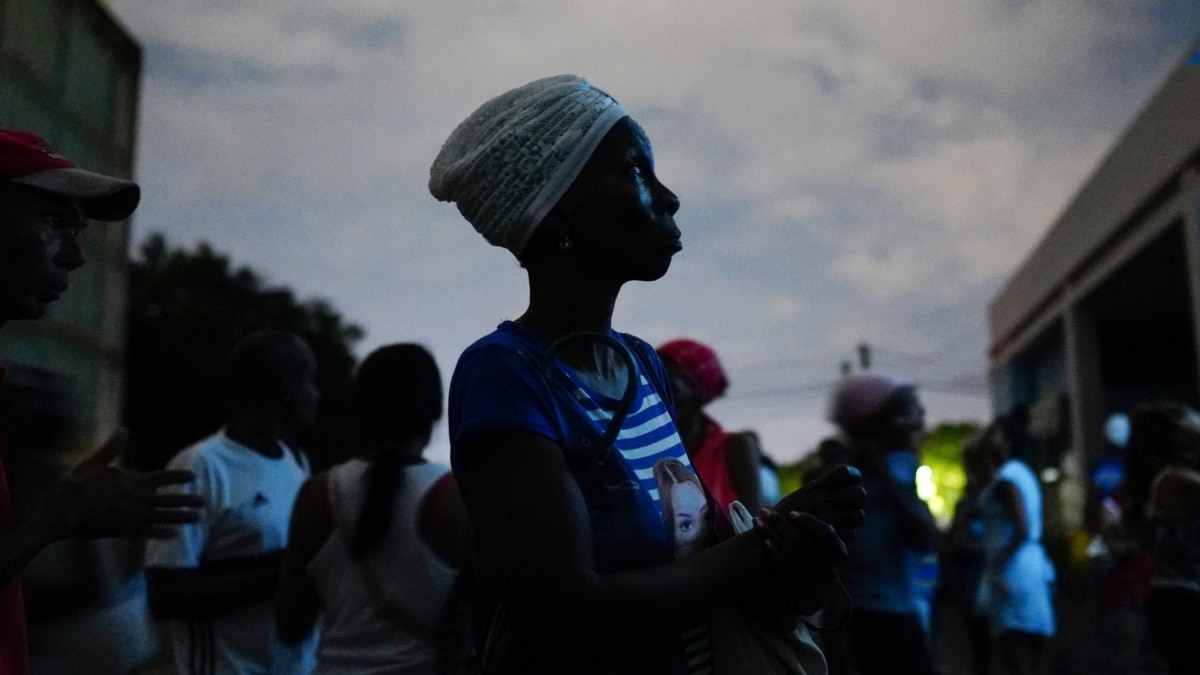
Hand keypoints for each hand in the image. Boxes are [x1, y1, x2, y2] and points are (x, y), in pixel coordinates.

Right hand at [52, 429, 203, 539]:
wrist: (63, 510)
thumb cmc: (77, 484)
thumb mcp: (96, 462)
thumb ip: (113, 448)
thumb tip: (123, 428)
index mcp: (133, 480)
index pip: (164, 477)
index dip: (179, 477)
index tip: (193, 477)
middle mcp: (138, 498)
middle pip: (170, 499)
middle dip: (188, 500)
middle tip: (204, 502)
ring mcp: (133, 515)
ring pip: (164, 517)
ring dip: (182, 517)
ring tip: (197, 518)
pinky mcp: (125, 530)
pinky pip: (148, 532)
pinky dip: (161, 532)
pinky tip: (173, 534)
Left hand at [753, 509, 848, 614]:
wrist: (812, 597)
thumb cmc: (815, 562)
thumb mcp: (824, 548)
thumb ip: (818, 529)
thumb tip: (810, 495)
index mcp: (839, 554)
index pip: (827, 533)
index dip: (809, 522)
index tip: (791, 513)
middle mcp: (830, 569)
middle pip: (802, 542)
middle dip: (781, 524)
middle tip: (764, 511)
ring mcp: (816, 583)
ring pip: (791, 553)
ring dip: (772, 535)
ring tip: (758, 521)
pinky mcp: (801, 592)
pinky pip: (785, 569)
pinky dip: (774, 553)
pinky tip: (765, 541)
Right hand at [775, 465, 865, 535]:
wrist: (766, 543)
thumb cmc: (780, 520)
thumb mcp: (799, 498)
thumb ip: (821, 491)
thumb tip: (845, 485)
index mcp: (816, 487)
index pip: (847, 473)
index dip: (852, 477)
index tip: (847, 484)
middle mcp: (824, 500)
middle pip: (860, 494)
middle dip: (856, 500)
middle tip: (846, 505)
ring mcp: (829, 520)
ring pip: (859, 516)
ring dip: (852, 519)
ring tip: (841, 522)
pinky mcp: (830, 539)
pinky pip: (851, 535)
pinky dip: (844, 536)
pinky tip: (832, 537)